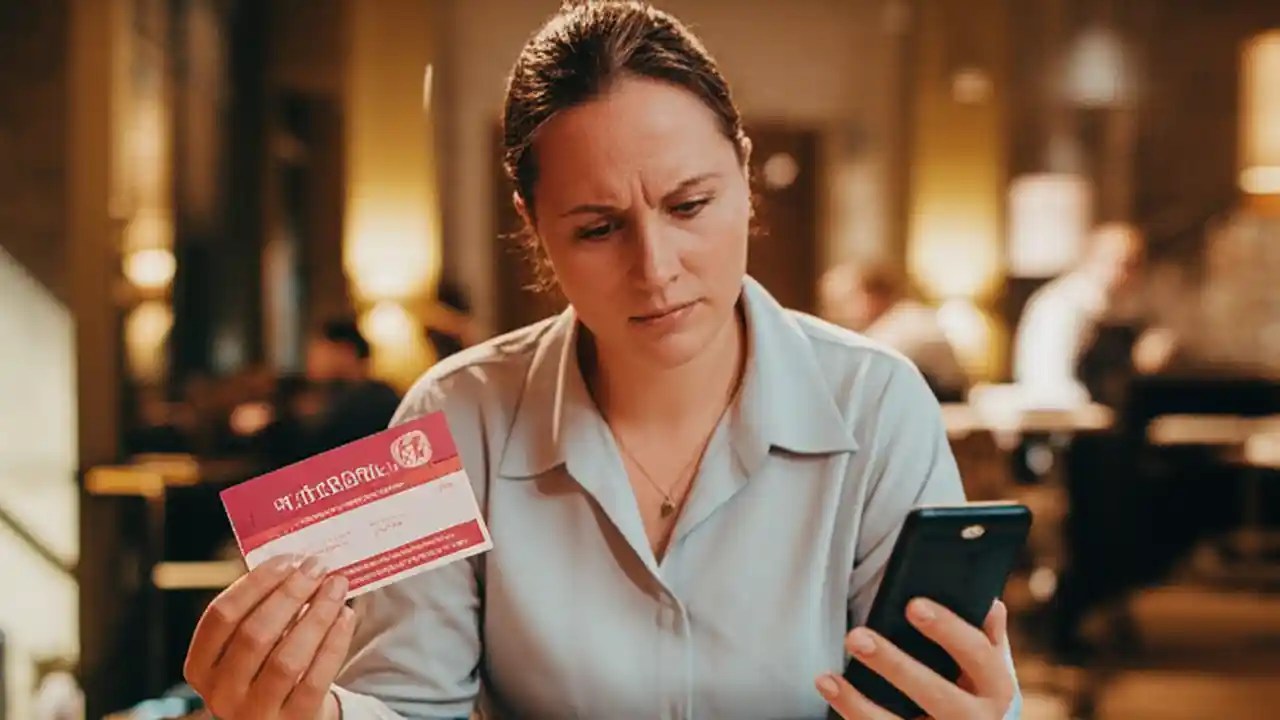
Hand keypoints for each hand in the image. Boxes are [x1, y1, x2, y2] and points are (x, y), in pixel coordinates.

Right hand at [184, 555, 355, 719]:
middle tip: (318, 568)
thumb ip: (260, 609)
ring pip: (288, 658)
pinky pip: (316, 678)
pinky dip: (334, 642)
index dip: (255, 583)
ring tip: (336, 587)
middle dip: (291, 594)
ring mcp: (256, 713)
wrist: (286, 719)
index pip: (221, 615)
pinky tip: (345, 616)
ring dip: (317, 614)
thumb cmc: (267, 668)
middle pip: (255, 633)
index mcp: (202, 666)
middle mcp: (222, 693)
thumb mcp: (248, 646)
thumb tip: (298, 564)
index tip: (287, 560)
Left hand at [816, 599, 1014, 719]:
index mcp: (996, 689)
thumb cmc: (973, 690)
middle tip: (856, 636)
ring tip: (827, 677)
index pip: (977, 655)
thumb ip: (987, 636)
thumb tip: (990, 604)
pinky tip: (828, 688)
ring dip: (859, 703)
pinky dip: (851, 712)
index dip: (947, 629)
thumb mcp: (987, 668)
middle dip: (895, 665)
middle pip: (936, 693)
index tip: (912, 605)